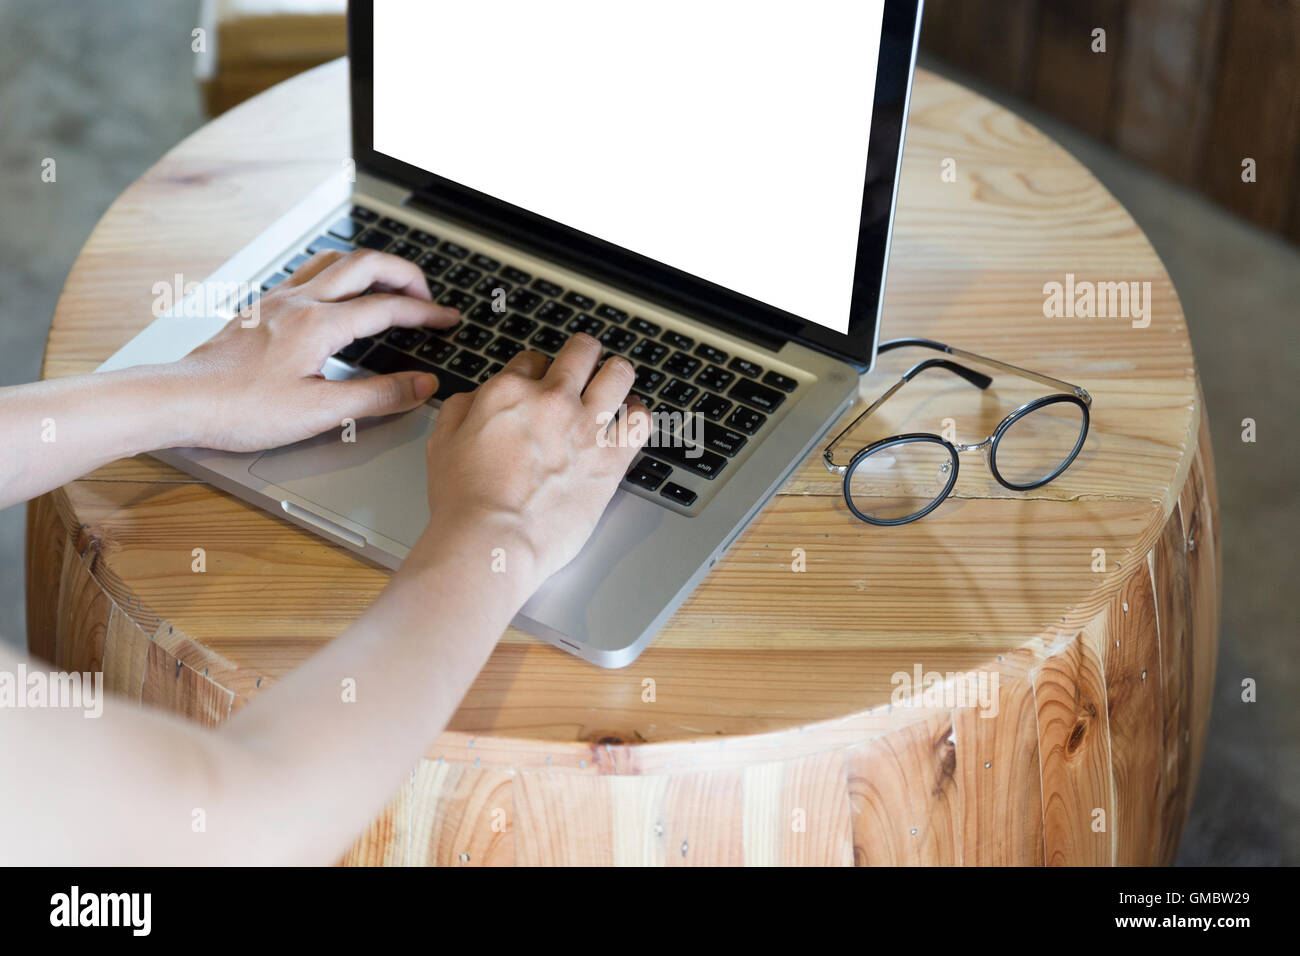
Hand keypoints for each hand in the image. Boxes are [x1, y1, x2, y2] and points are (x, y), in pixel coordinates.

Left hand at [171, 249, 458, 451]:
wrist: (180, 400)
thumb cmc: (240, 409)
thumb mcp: (321, 412)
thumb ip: (378, 396)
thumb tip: (421, 386)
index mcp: (319, 325)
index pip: (387, 308)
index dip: (425, 312)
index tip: (448, 319)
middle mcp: (299, 302)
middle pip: (364, 264)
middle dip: (404, 272)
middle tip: (427, 292)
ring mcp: (277, 301)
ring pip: (333, 260)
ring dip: (369, 265)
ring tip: (389, 282)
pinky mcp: (260, 310)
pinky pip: (307, 274)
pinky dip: (336, 274)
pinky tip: (336, 295)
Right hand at [417, 334, 650, 591]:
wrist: (492, 540)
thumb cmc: (464, 501)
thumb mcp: (441, 443)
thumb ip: (461, 409)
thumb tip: (477, 397)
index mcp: (509, 391)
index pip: (533, 359)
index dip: (537, 372)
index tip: (540, 386)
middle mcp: (552, 400)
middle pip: (582, 352)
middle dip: (583, 356)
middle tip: (583, 369)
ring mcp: (586, 426)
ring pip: (619, 374)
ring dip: (616, 376)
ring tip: (614, 387)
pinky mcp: (611, 458)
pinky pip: (641, 420)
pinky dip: (639, 413)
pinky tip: (631, 417)